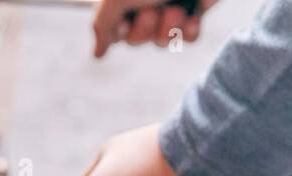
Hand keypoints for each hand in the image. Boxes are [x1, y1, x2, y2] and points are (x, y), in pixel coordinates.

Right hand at [92, 0, 217, 57]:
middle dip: (144, 30)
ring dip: (168, 29)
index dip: (119, 31)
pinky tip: (192, 16)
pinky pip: (188, 38)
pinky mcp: (195, 8)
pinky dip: (189, 31)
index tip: (123, 19)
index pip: (114, 29)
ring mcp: (170, 3)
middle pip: (137, 39)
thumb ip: (101, 24)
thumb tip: (97, 55)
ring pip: (163, 41)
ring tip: (175, 8)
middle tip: (151, 9)